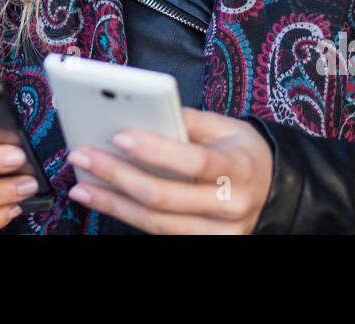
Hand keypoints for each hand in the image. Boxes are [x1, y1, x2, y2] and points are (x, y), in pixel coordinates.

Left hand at [67, 107, 272, 233]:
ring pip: (156, 223)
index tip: (118, 136)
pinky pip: (160, 233)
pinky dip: (128, 215)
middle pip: (165, 197)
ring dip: (113, 203)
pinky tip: (105, 199)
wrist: (274, 190)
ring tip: (81, 185)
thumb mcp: (228, 126)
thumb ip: (190, 119)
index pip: (193, 162)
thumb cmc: (243, 152)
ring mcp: (219, 233)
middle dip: (117, 176)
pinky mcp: (206, 245)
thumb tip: (144, 108)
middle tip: (82, 156)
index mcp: (240, 167)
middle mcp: (231, 206)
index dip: (155, 151)